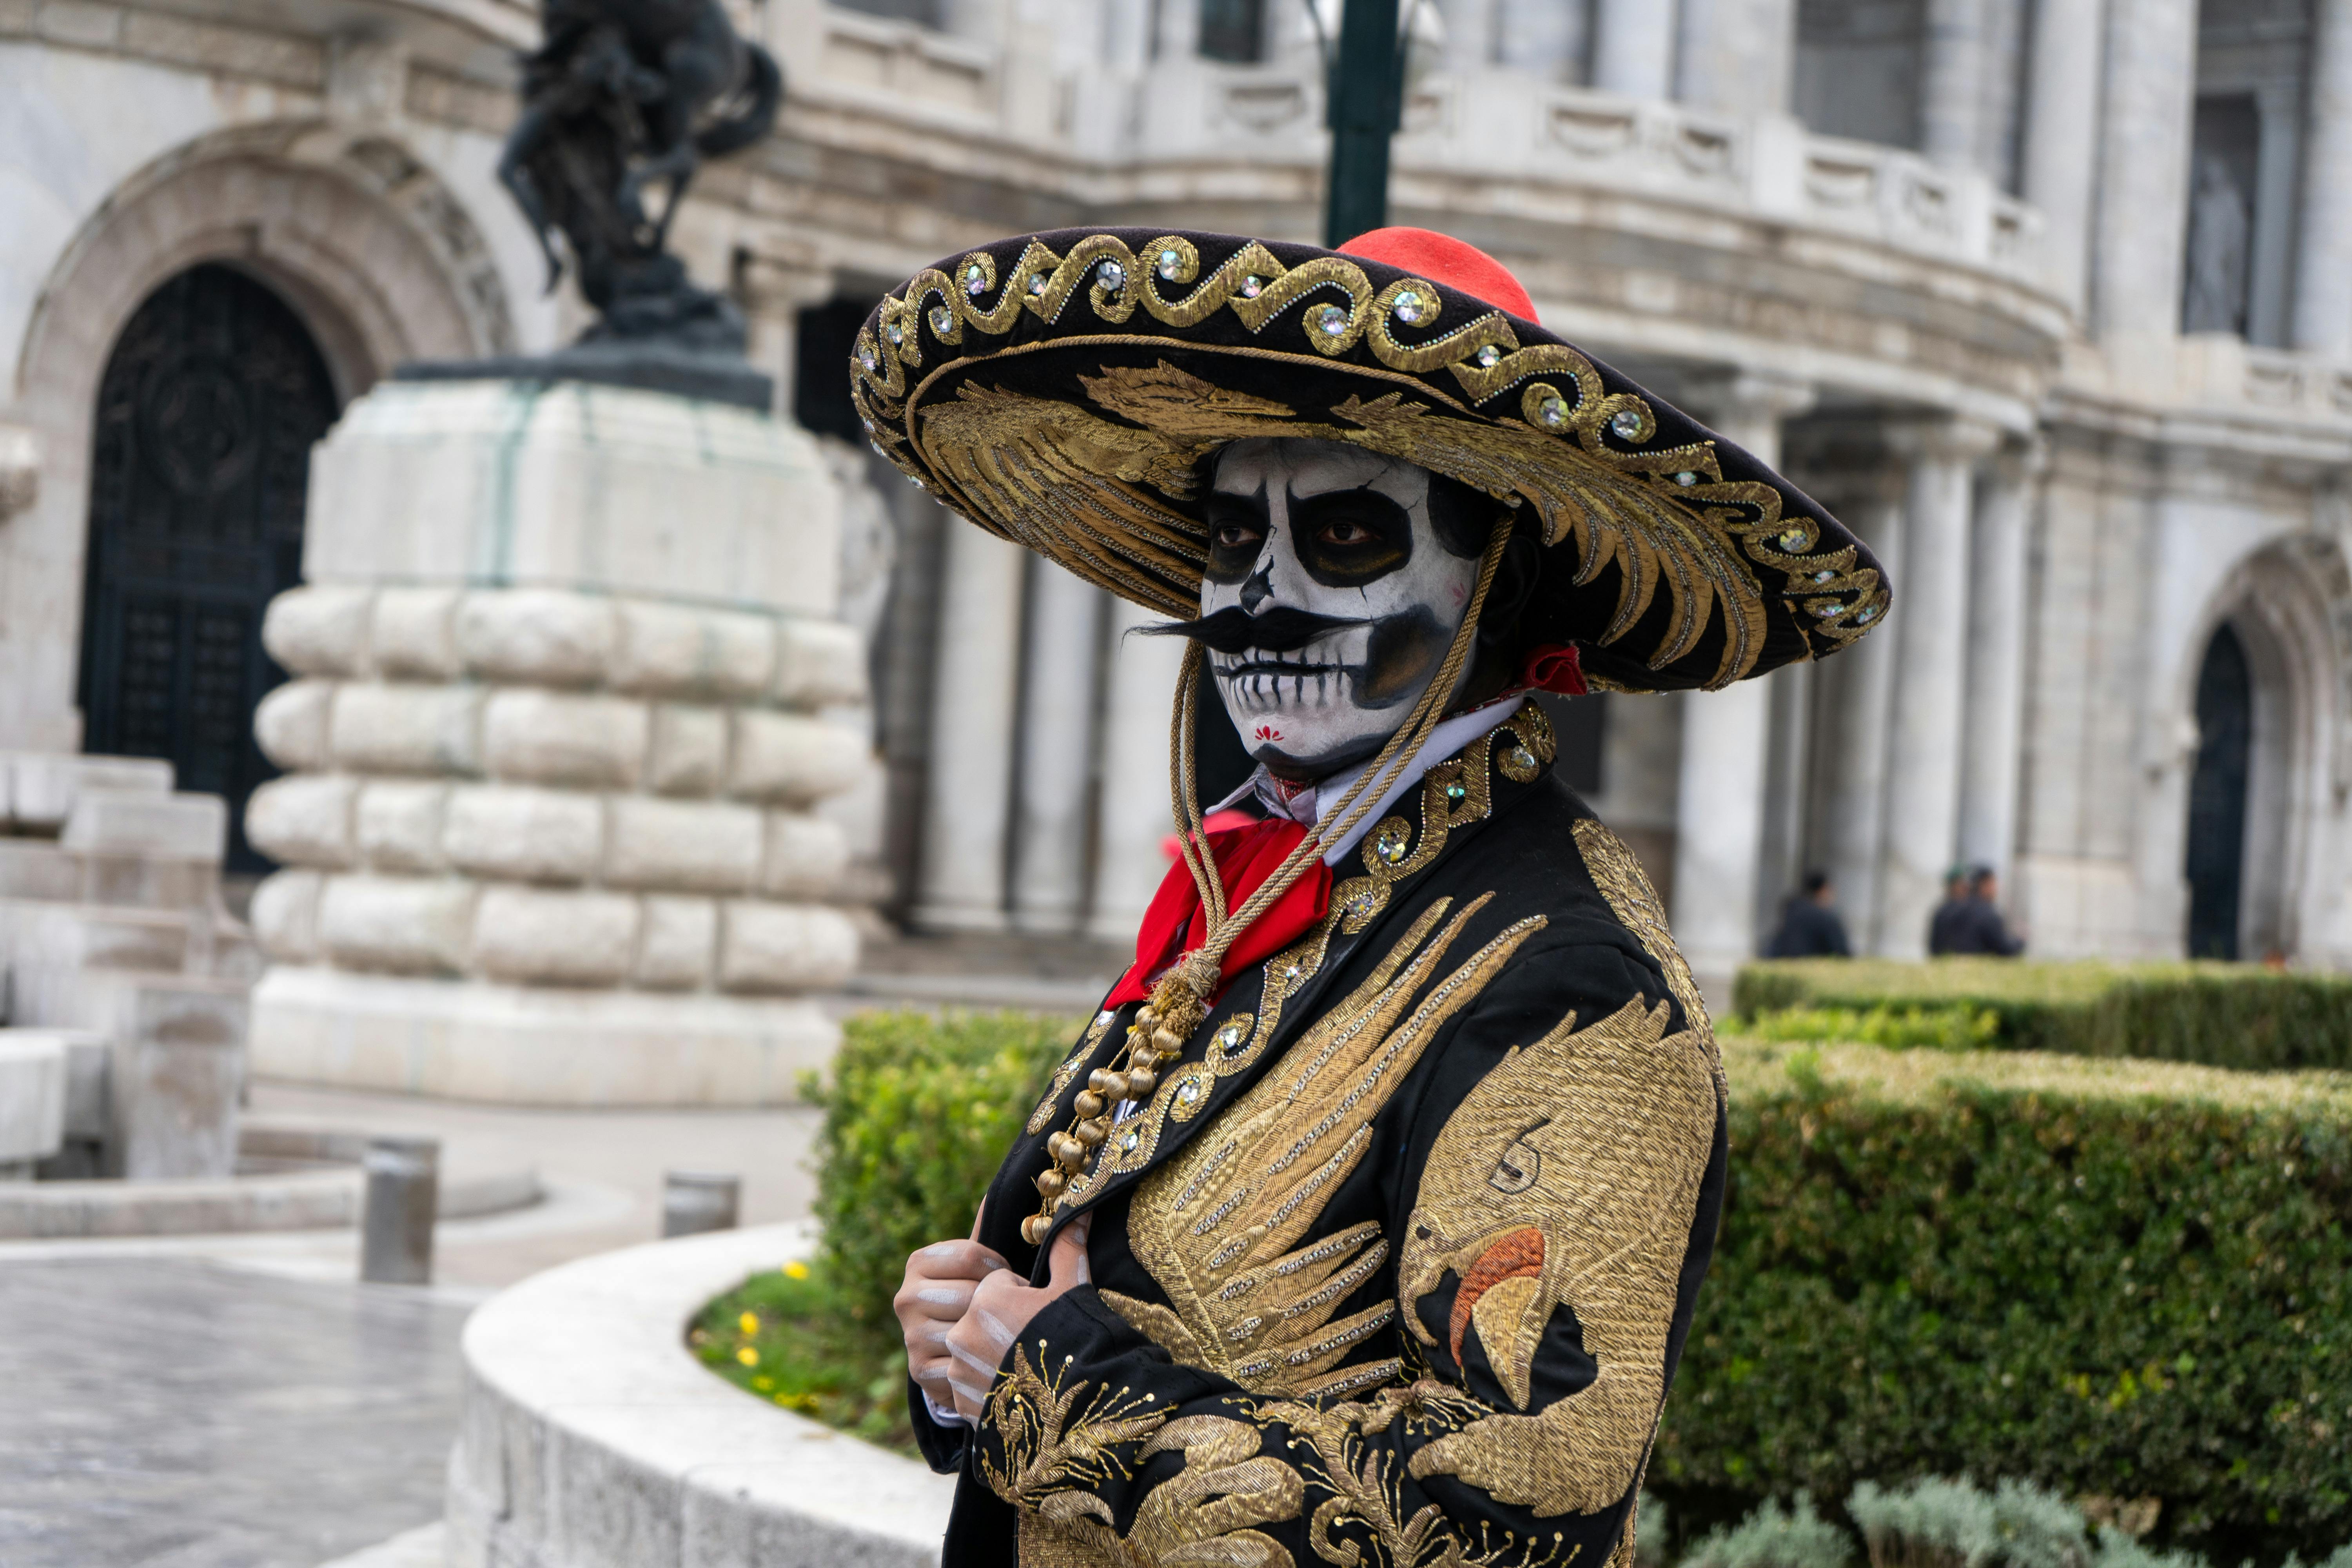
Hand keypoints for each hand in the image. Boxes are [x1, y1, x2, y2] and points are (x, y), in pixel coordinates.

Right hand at [895, 1228, 1006, 1418]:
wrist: (949, 1353)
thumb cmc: (971, 1297)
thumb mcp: (975, 1264)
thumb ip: (983, 1233)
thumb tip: (991, 1194)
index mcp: (918, 1262)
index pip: (970, 1255)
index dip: (998, 1268)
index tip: (1005, 1278)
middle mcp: (905, 1296)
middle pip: (971, 1294)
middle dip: (996, 1304)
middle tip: (1004, 1312)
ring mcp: (910, 1334)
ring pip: (968, 1328)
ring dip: (991, 1334)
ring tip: (997, 1333)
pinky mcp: (919, 1369)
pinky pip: (964, 1362)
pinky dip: (980, 1363)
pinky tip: (983, 1360)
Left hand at [943, 1217, 1091, 1420]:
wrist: (1078, 1408)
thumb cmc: (1077, 1338)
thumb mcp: (1074, 1287)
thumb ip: (1066, 1246)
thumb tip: (1079, 1207)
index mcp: (987, 1298)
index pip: (997, 1287)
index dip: (1022, 1299)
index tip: (1041, 1314)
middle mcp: (963, 1331)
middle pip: (981, 1317)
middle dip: (1003, 1325)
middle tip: (1035, 1340)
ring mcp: (958, 1367)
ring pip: (971, 1348)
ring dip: (992, 1353)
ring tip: (1028, 1368)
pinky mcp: (959, 1398)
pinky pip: (967, 1381)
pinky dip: (985, 1383)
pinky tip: (1016, 1389)